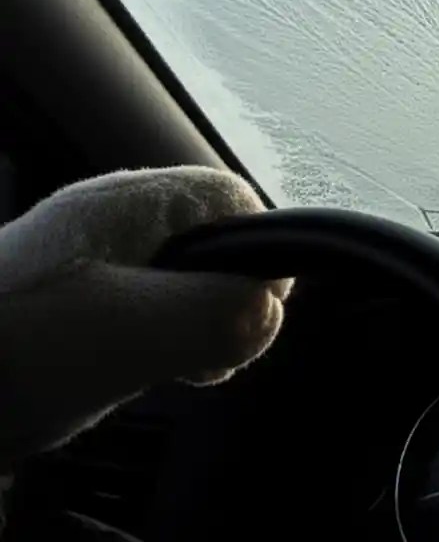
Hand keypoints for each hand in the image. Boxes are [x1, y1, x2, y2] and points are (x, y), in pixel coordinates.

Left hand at [0, 166, 290, 469]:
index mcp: (124, 207)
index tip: (248, 323)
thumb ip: (209, 313)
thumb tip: (271, 309)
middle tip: (199, 360)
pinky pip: (143, 317)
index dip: (260, 262)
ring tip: (162, 372)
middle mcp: (108, 225)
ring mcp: (86, 266)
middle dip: (227, 306)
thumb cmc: (1, 354)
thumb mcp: (116, 334)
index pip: (237, 203)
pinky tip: (127, 377)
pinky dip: (153, 350)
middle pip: (215, 247)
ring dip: (190, 334)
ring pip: (181, 287)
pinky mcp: (69, 309)